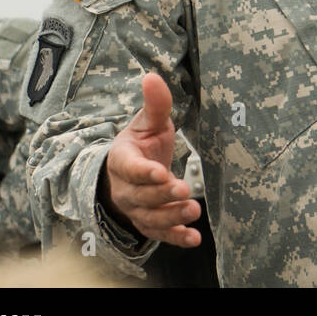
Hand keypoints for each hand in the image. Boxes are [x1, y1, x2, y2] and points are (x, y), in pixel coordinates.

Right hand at [101, 72, 200, 247]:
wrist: (127, 173)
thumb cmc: (141, 144)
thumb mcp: (148, 123)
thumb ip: (155, 104)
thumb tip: (152, 76)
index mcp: (123, 160)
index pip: (130, 168)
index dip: (144, 172)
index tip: (160, 172)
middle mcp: (125, 188)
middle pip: (141, 196)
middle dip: (163, 195)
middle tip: (185, 191)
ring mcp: (135, 208)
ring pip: (149, 217)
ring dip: (171, 217)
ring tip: (193, 211)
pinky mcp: (147, 223)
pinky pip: (158, 234)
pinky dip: (175, 238)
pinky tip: (193, 239)